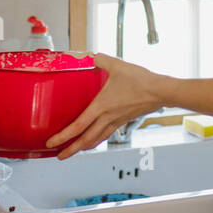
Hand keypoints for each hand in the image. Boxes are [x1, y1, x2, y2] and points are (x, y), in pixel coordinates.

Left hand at [46, 53, 162, 159]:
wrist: (161, 91)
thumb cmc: (141, 80)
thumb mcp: (118, 65)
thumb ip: (101, 60)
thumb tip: (89, 56)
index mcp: (102, 106)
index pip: (78, 126)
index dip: (63, 136)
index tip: (51, 143)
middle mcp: (107, 118)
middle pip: (85, 140)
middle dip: (70, 150)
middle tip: (59, 156)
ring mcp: (116, 121)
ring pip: (96, 140)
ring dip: (84, 148)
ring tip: (75, 151)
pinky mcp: (123, 121)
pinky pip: (106, 134)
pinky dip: (97, 140)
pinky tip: (95, 139)